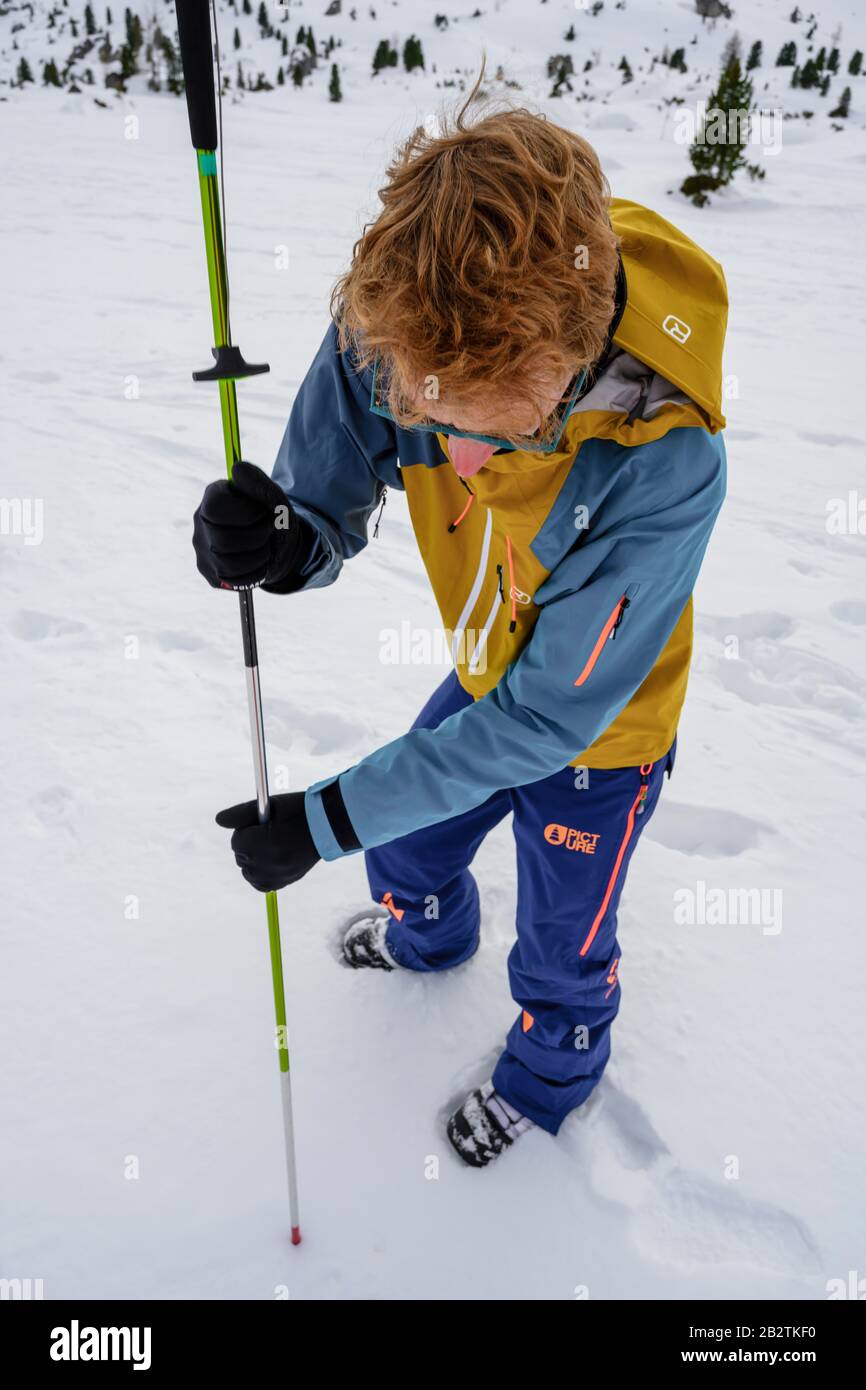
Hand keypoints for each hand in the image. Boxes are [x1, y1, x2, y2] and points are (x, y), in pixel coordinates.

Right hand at [193, 461, 312, 591]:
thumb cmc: (273, 517)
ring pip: (226, 563)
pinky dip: (255, 574)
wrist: (280, 546)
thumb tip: (237, 469)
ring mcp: (203, 550)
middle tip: (268, 531)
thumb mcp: (273, 497)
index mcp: (212, 497)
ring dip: (258, 557)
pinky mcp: (211, 574)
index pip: (216, 508)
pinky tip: (259, 562)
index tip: (263, 513)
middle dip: (256, 538)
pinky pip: (232, 581)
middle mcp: (200, 523)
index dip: (245, 514)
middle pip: (222, 540)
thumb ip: (257, 482)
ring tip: (265, 547)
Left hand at [216, 793, 320, 891]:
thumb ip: (241, 813)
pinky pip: (260, 884)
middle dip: (250, 843)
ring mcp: (278, 875)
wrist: (329, 825)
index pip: (237, 840)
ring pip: (248, 871)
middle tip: (270, 832)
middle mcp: (269, 863)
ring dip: (254, 859)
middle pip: (241, 856)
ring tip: (273, 845)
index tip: (262, 823)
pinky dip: (261, 874)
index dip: (247, 829)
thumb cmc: (299, 811)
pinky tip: (272, 860)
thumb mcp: (270, 805)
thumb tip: (218, 820)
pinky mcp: (284, 882)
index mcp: (265, 842)